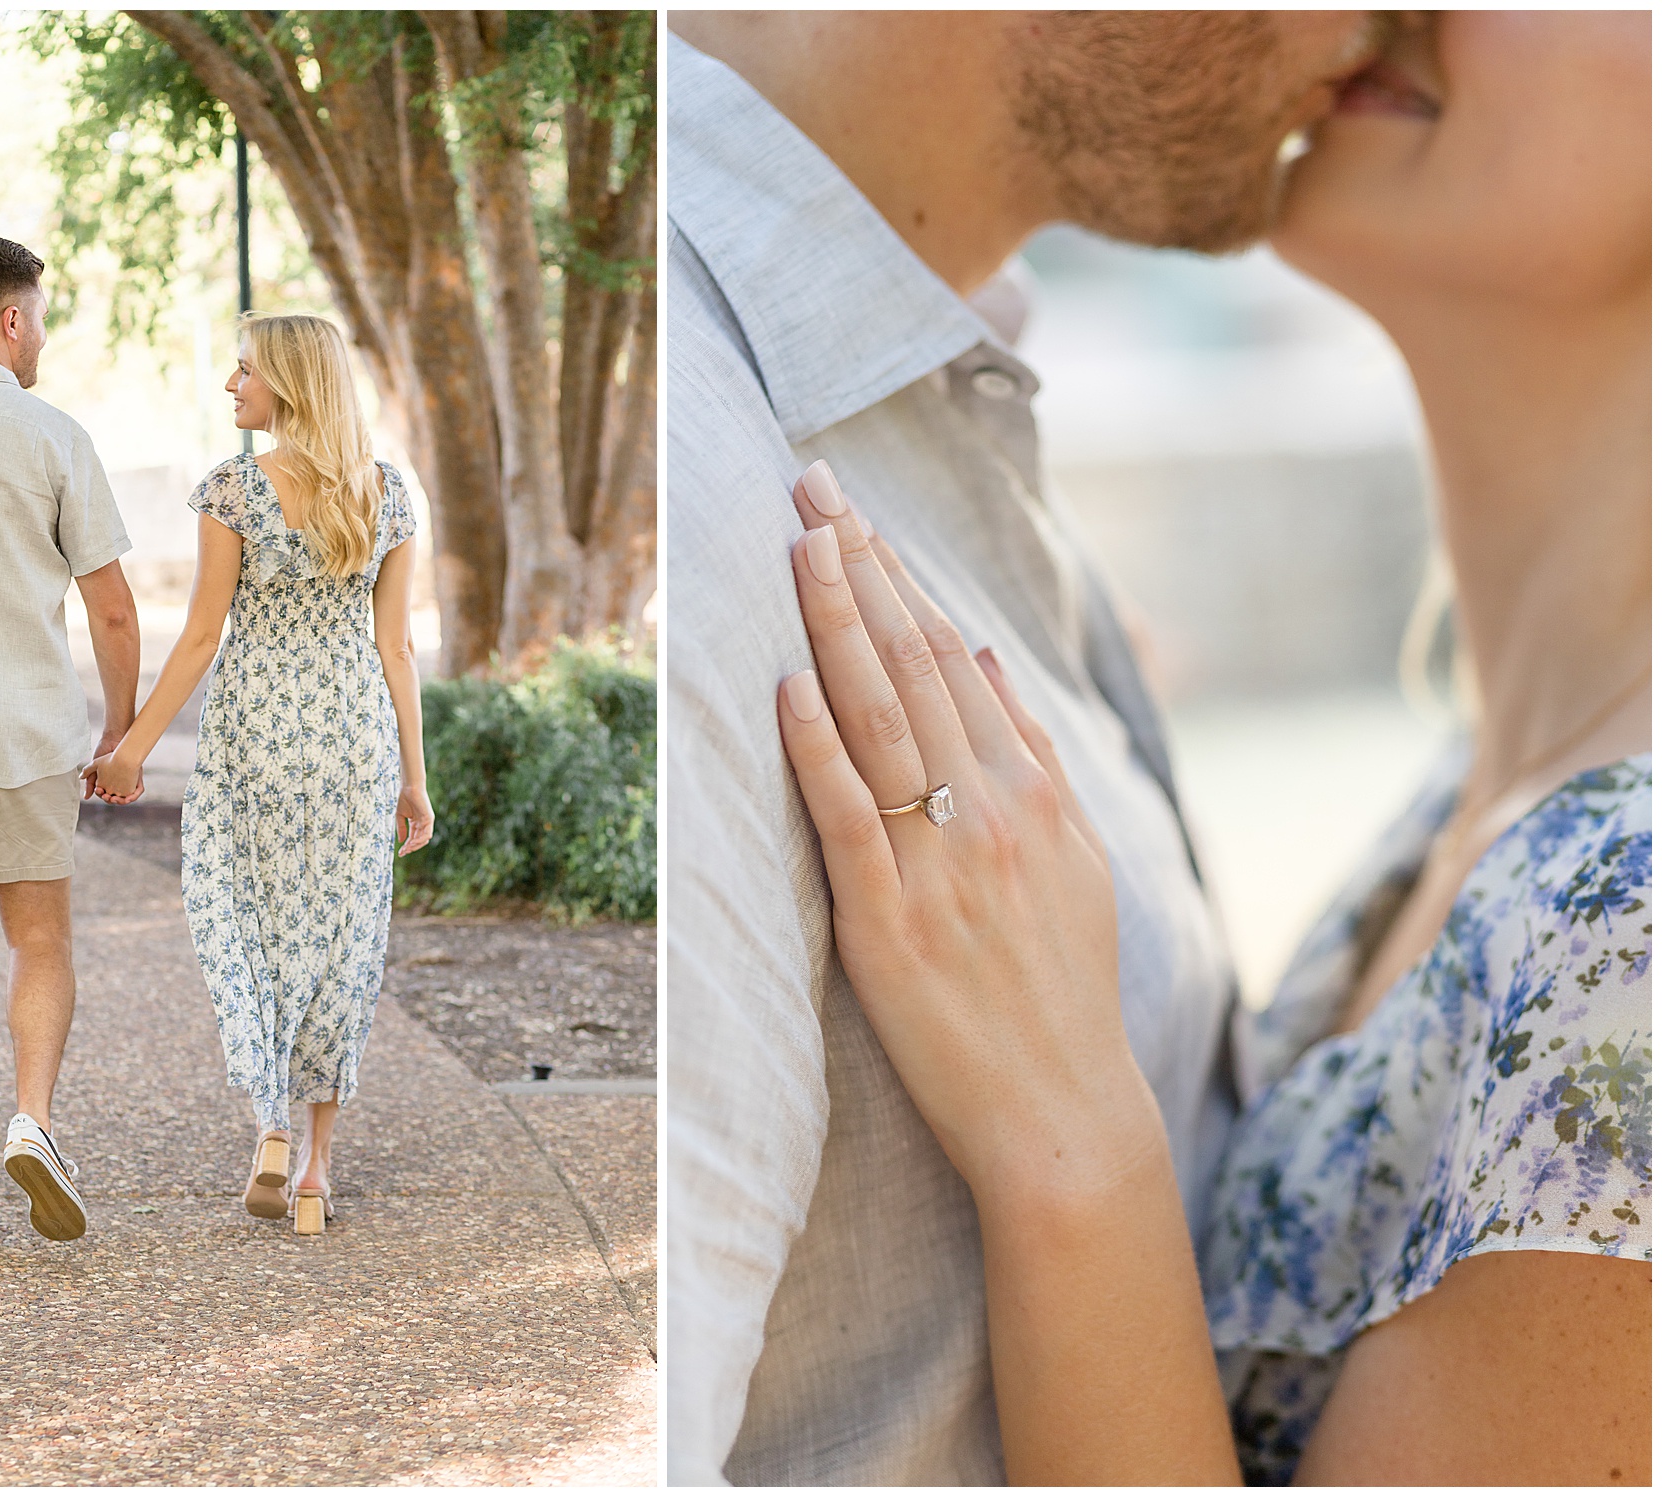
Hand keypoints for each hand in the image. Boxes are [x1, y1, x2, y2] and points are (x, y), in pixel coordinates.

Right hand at [86, 748, 144, 804]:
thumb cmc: (103, 751)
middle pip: (115, 797)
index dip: (101, 795)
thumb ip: (89, 781)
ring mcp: (128, 779)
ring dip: (121, 800)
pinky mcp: (136, 777)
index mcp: (107, 780)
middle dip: (111, 799)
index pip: (105, 793)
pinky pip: (137, 791)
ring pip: (126, 796)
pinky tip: (127, 796)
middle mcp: (118, 781)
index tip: (99, 791)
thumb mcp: (94, 767)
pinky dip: (133, 795)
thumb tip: (86, 797)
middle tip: (108, 796)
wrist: (115, 740)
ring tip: (115, 797)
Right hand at [396, 783, 434, 855]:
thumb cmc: (404, 799)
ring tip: (407, 848)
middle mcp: (423, 824)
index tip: (400, 853)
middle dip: (411, 848)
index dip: (407, 847)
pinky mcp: (429, 819)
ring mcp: (427, 822)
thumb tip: (401, 842)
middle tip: (403, 852)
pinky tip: (412, 842)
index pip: (413, 839)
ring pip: (424, 839)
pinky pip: (427, 833)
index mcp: (416, 824)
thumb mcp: (400, 817)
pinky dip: (420, 840)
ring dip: (415, 845)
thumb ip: (401, 829)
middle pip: (418, 841)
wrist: (408, 788)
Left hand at [774, 461, 1152, 1190]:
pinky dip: (816, 746)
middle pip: (915, 663)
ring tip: (801, 544)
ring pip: (882, 718)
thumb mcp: (1076, 861)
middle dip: (859, 565)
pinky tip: (787, 684)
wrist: (1065, 1117)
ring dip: (835, 623)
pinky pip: (849, 817)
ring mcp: (941, 863)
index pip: (955, 656)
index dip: (899, 577)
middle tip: (811, 487)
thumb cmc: (1060, 994)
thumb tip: (991, 660)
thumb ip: (1032, 758)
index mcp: (1033, 793)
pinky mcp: (890, 925)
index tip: (855, 513)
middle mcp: (991, 812)